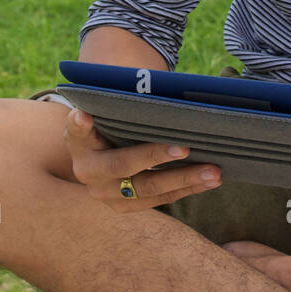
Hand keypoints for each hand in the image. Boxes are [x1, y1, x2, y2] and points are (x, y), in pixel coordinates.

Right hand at [65, 108, 220, 212]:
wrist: (102, 155)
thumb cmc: (113, 123)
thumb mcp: (111, 112)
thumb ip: (123, 102)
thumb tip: (158, 84)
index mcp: (78, 141)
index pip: (76, 131)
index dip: (79, 126)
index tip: (84, 116)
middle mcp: (87, 170)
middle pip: (122, 164)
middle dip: (155, 156)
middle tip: (185, 147)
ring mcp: (106, 193)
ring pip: (147, 189)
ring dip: (184, 179)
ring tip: (213, 171)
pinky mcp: (125, 207)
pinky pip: (160, 200)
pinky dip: (188, 188)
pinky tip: (211, 180)